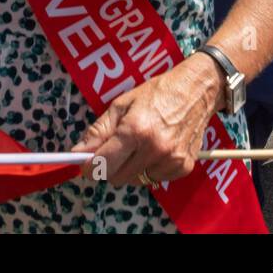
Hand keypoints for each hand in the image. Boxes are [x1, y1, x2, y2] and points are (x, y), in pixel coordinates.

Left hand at [70, 55, 220, 185]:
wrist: (195, 92)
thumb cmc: (155, 94)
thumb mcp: (121, 105)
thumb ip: (99, 130)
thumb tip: (78, 151)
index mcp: (135, 130)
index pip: (105, 162)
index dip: (90, 167)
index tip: (84, 166)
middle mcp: (154, 149)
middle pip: (118, 177)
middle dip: (109, 167)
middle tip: (112, 151)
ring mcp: (171, 160)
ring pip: (136, 180)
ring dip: (130, 169)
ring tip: (137, 146)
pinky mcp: (184, 168)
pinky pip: (155, 179)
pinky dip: (149, 169)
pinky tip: (154, 150)